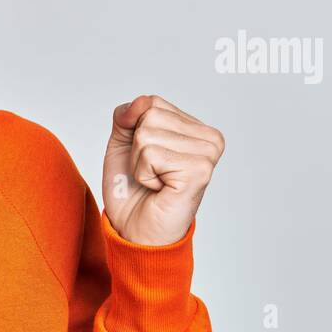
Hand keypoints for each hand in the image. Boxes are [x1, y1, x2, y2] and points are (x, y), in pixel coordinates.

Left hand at [102, 94, 224, 245]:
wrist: (135, 230)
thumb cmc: (132, 190)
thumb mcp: (122, 144)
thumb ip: (127, 116)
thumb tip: (142, 101)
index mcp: (195, 129)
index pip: (152, 102)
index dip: (134, 131)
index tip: (145, 158)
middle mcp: (209, 138)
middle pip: (150, 114)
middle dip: (136, 147)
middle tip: (149, 174)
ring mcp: (208, 154)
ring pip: (147, 133)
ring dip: (139, 163)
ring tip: (154, 182)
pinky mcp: (199, 170)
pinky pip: (150, 154)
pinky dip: (144, 174)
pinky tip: (160, 189)